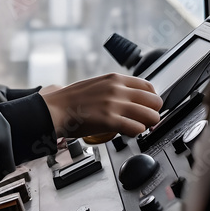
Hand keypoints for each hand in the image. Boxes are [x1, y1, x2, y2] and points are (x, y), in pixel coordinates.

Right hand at [38, 73, 161, 137]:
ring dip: (148, 124)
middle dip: (153, 113)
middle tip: (146, 120)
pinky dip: (137, 132)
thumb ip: (115, 89)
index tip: (148, 107)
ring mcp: (114, 104)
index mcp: (115, 79)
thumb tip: (131, 99)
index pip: (149, 86)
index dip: (152, 99)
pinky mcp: (110, 120)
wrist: (55, 109)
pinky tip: (129, 132)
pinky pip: (137, 128)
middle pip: (154, 101)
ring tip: (138, 127)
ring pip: (151, 115)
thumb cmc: (72, 100)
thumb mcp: (98, 85)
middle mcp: (118, 89)